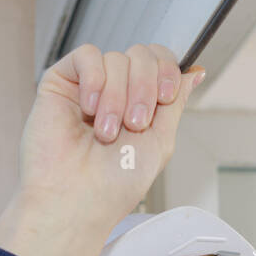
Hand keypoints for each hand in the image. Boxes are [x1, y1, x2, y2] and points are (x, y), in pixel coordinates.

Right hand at [0, 43, 205, 255]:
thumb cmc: (115, 183)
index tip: (166, 97)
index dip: (167, 71)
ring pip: (116, 58)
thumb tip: (194, 71)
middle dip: (144, 88)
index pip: (160, 62)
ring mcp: (88, 86)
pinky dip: (94, 79)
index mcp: (141, 103)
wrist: (76, 199)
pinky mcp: (60, 82)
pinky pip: (86, 55)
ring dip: (118, 96)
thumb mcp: (161, 141)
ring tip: (106, 132)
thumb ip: (176, 103)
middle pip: (142, 55)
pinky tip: (88, 108)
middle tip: (134, 123)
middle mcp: (117, 92)